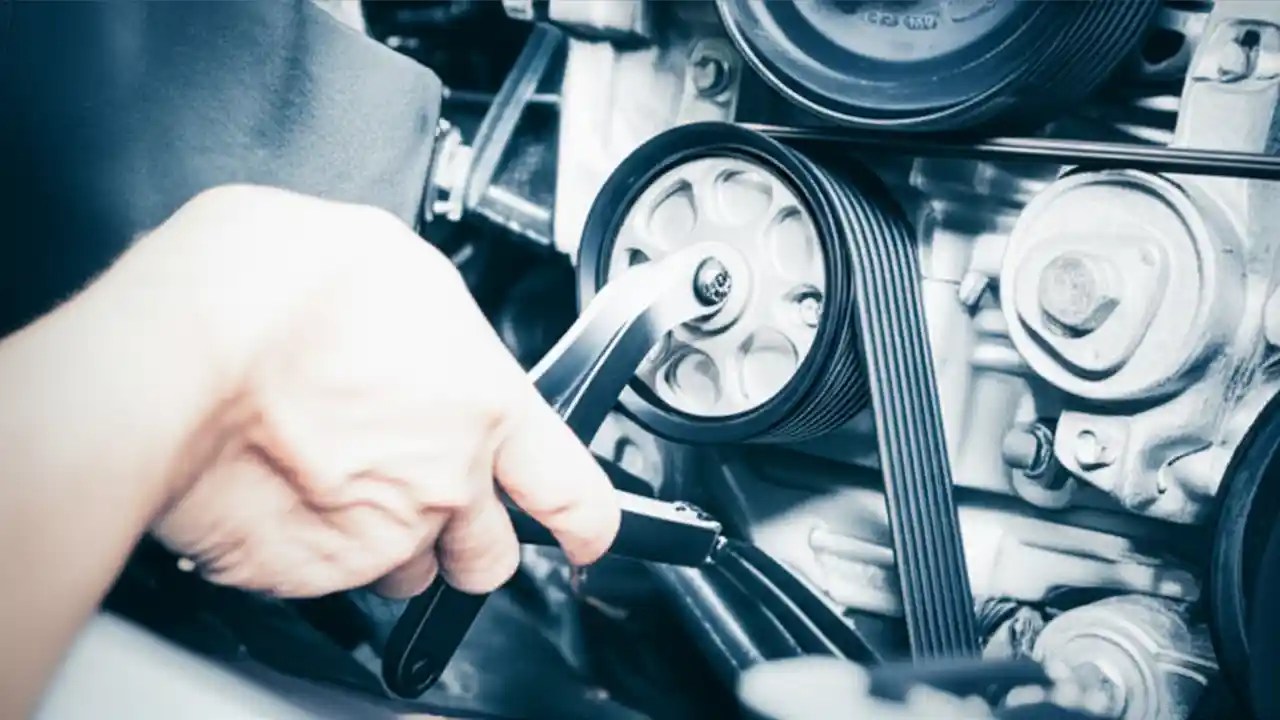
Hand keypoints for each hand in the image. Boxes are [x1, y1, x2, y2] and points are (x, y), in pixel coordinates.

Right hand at [127, 185, 619, 597]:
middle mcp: (444, 482)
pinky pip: (328, 578)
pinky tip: (283, 493)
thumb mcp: (388, 262)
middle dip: (469, 538)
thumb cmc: (273, 288)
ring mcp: (377, 536)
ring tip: (337, 484)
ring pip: (407, 572)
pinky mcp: (308, 572)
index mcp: (483, 402)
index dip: (587, 525)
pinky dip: (315, 549)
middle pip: (489, 556)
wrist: (176, 351)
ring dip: (390, 544)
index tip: (586, 534)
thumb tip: (421, 325)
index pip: (573, 494)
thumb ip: (431, 322)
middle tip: (431, 498)